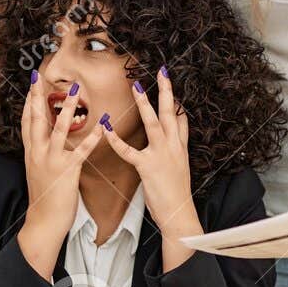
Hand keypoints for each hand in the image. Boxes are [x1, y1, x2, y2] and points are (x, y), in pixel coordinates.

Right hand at [17, 72, 104, 278]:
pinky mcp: (67, 171)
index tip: (32, 83)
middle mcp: (38, 153)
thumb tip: (45, 141)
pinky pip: (80, 150)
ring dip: (68, 108)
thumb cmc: (45, 197)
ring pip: (58, 129)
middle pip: (36, 119)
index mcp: (31, 153)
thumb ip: (41, 154)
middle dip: (38, 96)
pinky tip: (101, 125)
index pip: (27, 122)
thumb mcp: (38, 171)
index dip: (29, 101)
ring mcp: (51, 161)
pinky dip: (92, 137)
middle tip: (39, 76)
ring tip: (76, 90)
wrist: (44, 221)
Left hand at [100, 68, 200, 243]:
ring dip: (145, 103)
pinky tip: (106, 128)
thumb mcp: (180, 169)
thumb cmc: (175, 195)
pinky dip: (116, 139)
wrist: (178, 214)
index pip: (181, 120)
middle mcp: (173, 147)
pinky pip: (129, 151)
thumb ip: (174, 153)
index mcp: (180, 148)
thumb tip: (170, 143)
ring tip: (137, 86)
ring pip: (153, 123)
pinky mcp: (148, 167)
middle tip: (161, 72)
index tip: (171, 87)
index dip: (177, 103)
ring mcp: (161, 155)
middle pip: (170, 114)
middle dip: (166, 92)